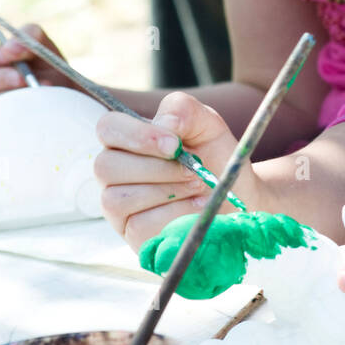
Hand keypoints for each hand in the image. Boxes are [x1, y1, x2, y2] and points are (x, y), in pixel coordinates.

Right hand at [0, 24, 70, 126]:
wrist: (66, 108)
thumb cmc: (46, 75)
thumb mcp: (41, 50)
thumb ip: (29, 36)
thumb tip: (12, 45)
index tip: (9, 54)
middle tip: (21, 76)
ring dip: (4, 98)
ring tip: (33, 92)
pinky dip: (12, 116)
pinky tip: (31, 110)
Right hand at [95, 90, 260, 253]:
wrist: (239, 196)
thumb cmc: (216, 157)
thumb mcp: (207, 124)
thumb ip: (183, 110)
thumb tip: (163, 124)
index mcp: (127, 139)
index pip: (107, 128)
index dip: (137, 136)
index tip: (174, 144)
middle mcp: (115, 172)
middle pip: (106, 166)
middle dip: (156, 168)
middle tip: (193, 170)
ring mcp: (119, 206)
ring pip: (118, 198)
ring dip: (167, 191)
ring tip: (198, 186)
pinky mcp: (133, 235)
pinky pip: (140, 225)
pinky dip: (175, 214)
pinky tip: (196, 208)